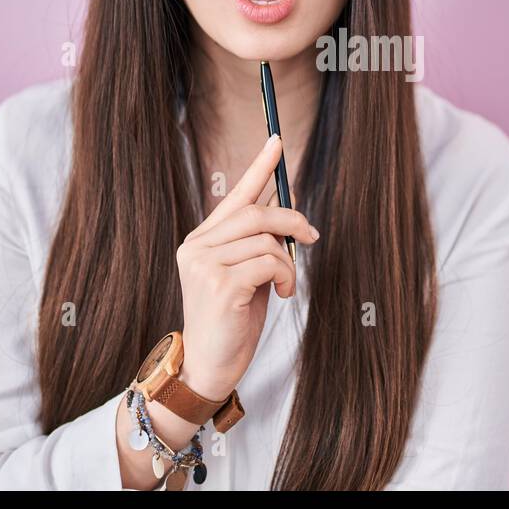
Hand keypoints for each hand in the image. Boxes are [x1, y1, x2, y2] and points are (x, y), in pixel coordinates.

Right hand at [176, 134, 317, 400]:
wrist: (210, 366)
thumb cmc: (232, 322)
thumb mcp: (247, 275)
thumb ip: (258, 243)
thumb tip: (287, 209)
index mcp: (201, 241)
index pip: (235, 196)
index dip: (259, 168)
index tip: (277, 142)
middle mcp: (197, 248)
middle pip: (256, 213)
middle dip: (291, 220)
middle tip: (311, 237)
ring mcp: (205, 265)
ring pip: (266, 239)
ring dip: (288, 261)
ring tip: (286, 284)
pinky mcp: (221, 285)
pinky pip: (269, 262)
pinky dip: (285, 275)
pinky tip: (282, 293)